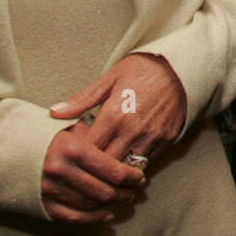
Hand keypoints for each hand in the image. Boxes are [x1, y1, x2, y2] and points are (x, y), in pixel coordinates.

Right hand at [41, 121, 144, 222]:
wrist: (4, 148)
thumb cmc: (43, 134)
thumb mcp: (69, 126)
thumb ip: (94, 136)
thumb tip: (120, 145)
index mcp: (72, 149)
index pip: (113, 170)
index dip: (132, 177)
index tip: (139, 177)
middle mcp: (62, 171)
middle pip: (105, 191)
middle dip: (124, 193)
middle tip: (133, 192)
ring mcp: (51, 189)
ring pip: (91, 205)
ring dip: (110, 205)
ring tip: (121, 200)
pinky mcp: (42, 203)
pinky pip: (73, 217)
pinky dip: (92, 218)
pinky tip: (105, 215)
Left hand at [50, 52, 186, 165]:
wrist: (181, 67)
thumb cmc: (142, 69)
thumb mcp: (110, 78)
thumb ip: (82, 100)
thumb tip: (54, 112)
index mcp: (114, 115)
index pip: (88, 150)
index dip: (78, 154)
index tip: (74, 151)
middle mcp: (133, 131)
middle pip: (105, 164)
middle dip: (94, 166)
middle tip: (87, 162)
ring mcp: (152, 138)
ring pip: (126, 168)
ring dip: (115, 168)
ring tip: (106, 164)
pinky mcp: (167, 140)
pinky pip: (147, 163)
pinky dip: (135, 163)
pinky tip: (127, 156)